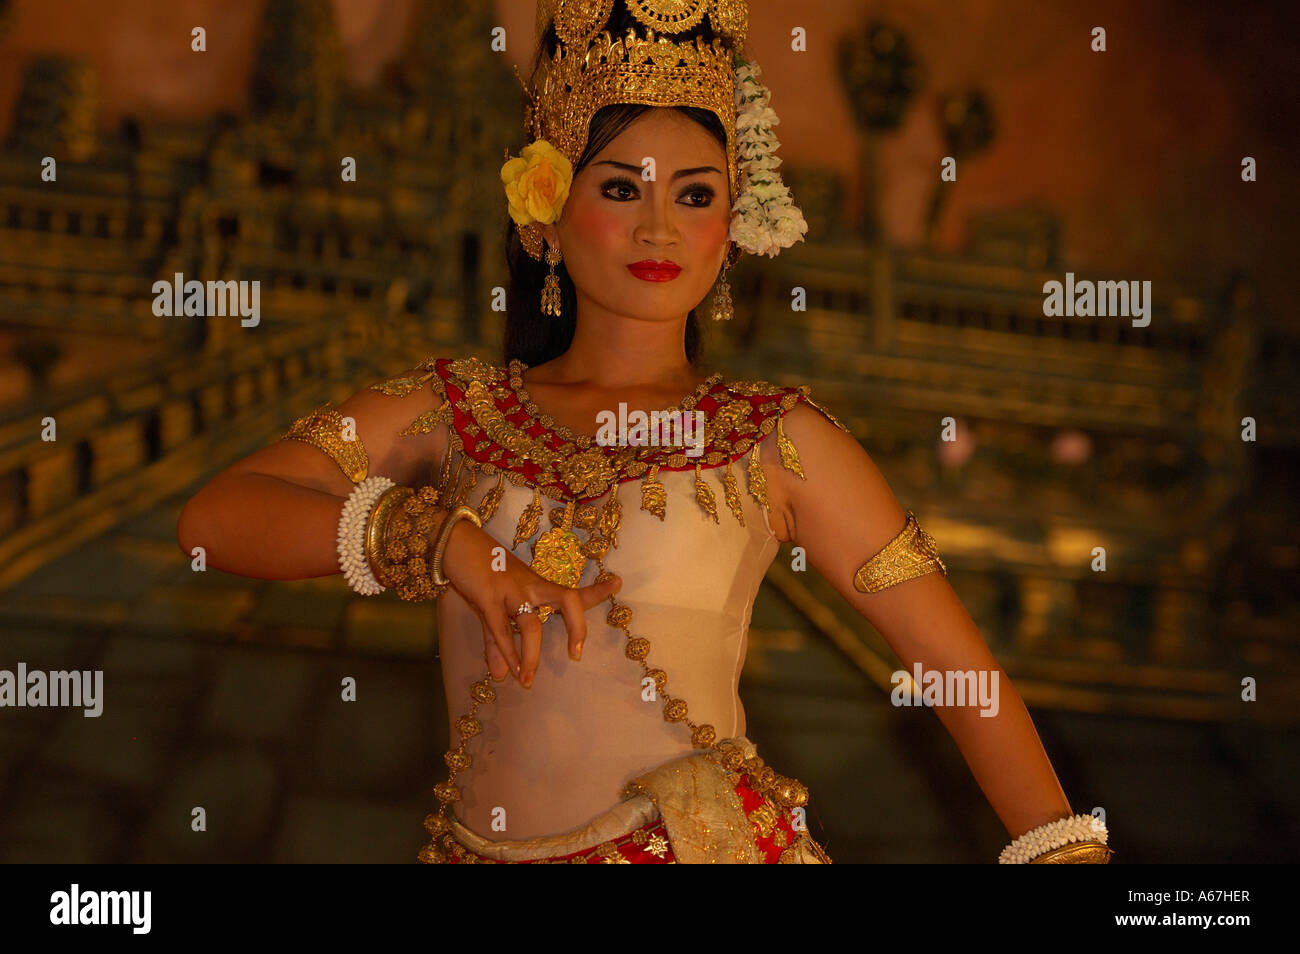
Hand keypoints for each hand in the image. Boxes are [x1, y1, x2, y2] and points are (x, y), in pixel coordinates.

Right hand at [439, 516, 621, 686]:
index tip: (618, 583)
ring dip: (530, 656)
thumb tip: (500, 675)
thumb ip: (498, 643)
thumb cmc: (478, 570)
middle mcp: (530, 586)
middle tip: (576, 653)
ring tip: (526, 680)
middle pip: (567, 600)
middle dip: (577, 626)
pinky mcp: (487, 597)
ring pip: (531, 625)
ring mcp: (510, 590)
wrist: (453, 541)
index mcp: (537, 585)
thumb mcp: (492, 607)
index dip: (597, 591)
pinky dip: (506, 651)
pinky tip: (508, 670)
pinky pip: (500, 629)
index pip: (572, 591)